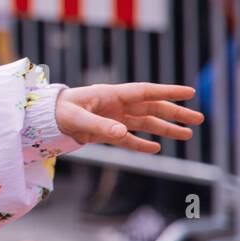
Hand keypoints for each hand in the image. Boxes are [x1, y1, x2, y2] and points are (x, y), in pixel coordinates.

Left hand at [55, 83, 203, 153]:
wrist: (40, 119)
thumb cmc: (56, 111)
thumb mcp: (76, 118)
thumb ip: (99, 126)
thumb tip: (123, 134)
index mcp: (110, 95)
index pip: (145, 92)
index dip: (167, 91)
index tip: (189, 92)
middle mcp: (115, 106)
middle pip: (151, 108)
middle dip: (175, 113)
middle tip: (199, 118)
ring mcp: (111, 119)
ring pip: (144, 123)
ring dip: (165, 129)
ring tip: (187, 135)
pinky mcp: (103, 132)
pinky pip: (127, 139)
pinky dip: (141, 144)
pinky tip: (156, 149)